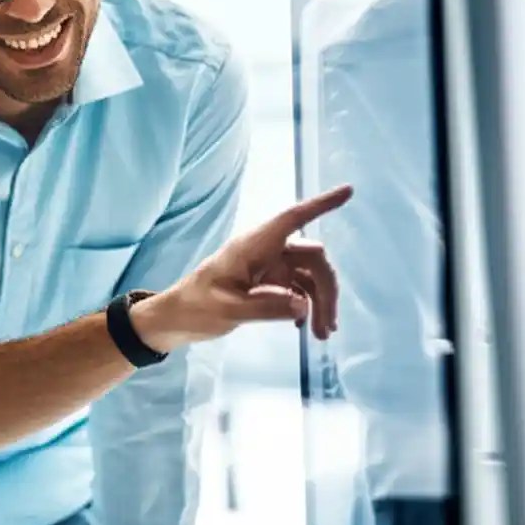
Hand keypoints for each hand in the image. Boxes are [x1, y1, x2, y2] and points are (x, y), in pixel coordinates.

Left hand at [132, 185, 352, 350]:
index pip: (291, 218)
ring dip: (320, 303)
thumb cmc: (195, 308)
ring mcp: (268, 266)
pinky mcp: (268, 282)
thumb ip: (265, 307)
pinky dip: (307, 306)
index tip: (348, 191)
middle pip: (312, 259)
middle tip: (328, 328)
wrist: (175, 320)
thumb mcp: (228, 311)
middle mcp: (264, 252)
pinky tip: (307, 327)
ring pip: (309, 277)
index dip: (321, 204)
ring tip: (322, 334)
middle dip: (327, 291)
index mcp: (251, 247)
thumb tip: (303, 305)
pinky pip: (299, 288)